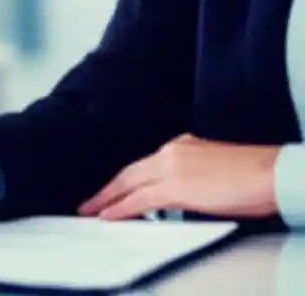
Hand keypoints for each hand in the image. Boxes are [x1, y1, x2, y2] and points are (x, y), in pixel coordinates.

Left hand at [79, 134, 280, 220]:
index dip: (126, 179)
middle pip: (129, 172)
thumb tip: (181, 191)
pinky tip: (108, 216)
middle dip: (108, 188)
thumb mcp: (214, 167)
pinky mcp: (175, 186)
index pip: (145, 164)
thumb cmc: (254, 174)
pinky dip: (120, 208)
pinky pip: (139, 200)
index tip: (113, 189)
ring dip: (107, 200)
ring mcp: (171, 167)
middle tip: (89, 202)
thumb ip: (192, 172)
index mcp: (182, 144)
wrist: (271, 172)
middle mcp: (172, 151)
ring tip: (90, 211)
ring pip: (128, 184)